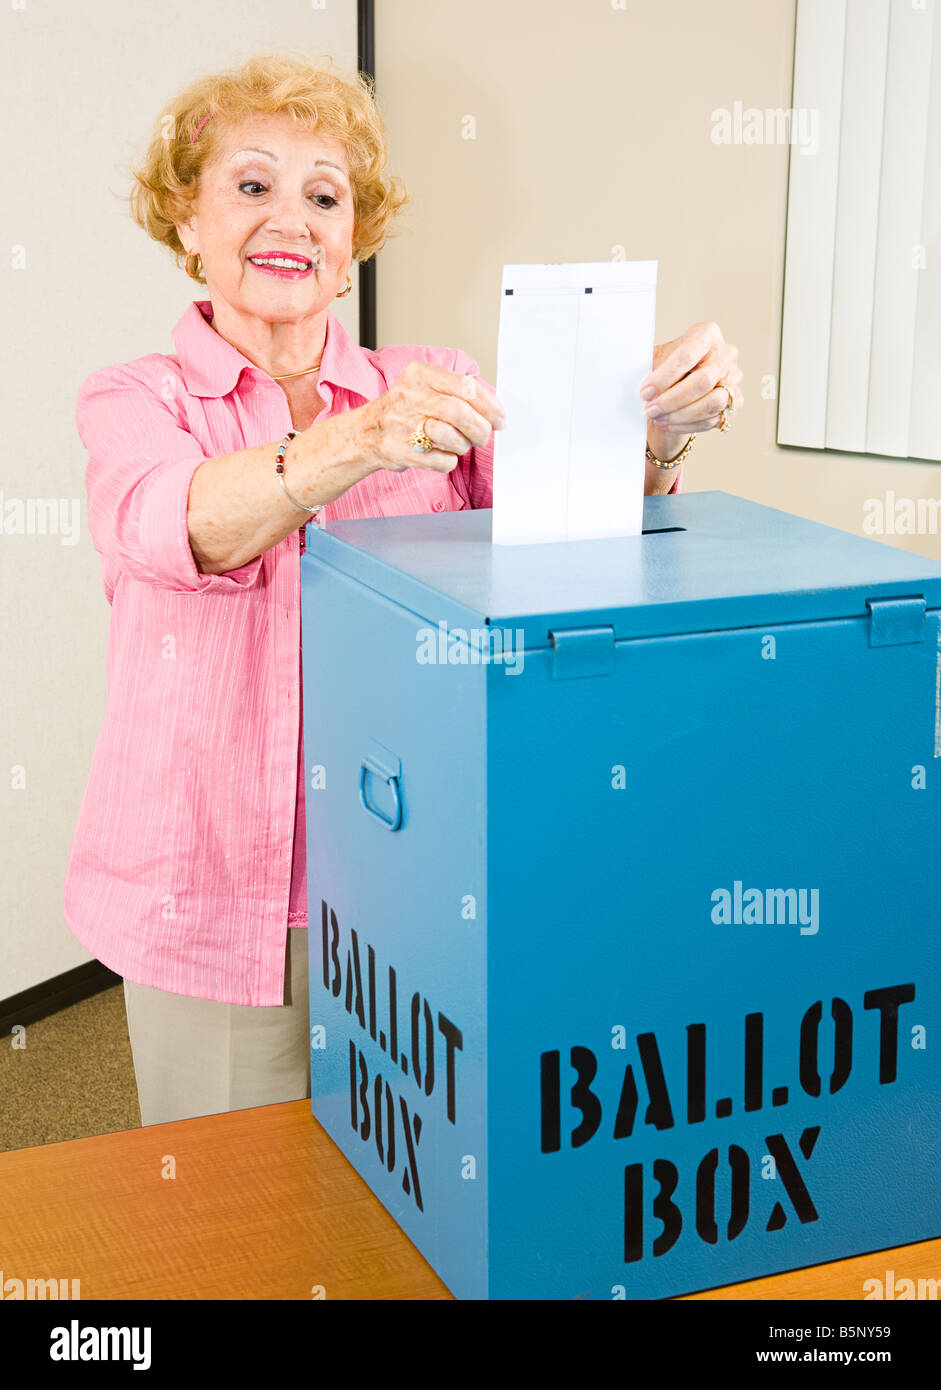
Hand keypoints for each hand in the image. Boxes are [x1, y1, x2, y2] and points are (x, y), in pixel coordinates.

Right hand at [353, 361, 505, 474]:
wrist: (365, 433)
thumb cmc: (403, 411)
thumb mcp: (424, 387)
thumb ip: (457, 393)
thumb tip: (495, 412)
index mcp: (419, 375)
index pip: (466, 387)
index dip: (489, 406)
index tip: (499, 419)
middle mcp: (409, 396)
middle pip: (461, 413)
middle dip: (480, 429)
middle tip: (483, 437)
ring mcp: (403, 425)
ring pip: (454, 438)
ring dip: (463, 446)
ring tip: (457, 445)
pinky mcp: (401, 451)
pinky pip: (443, 461)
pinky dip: (449, 461)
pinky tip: (440, 455)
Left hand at [640, 321, 742, 460]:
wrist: (682, 383)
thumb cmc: (669, 366)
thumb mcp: (657, 359)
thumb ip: (650, 365)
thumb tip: (630, 375)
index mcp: (707, 334)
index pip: (686, 355)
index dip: (664, 377)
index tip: (645, 392)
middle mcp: (725, 354)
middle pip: (702, 381)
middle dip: (672, 400)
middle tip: (649, 410)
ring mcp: (734, 379)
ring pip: (711, 403)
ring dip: (680, 415)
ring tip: (658, 418)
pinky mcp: (735, 402)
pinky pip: (713, 419)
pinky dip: (687, 425)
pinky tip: (669, 423)